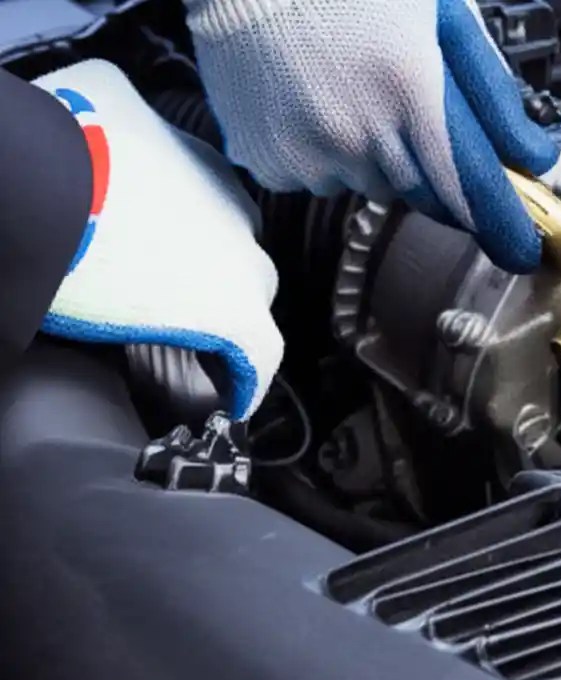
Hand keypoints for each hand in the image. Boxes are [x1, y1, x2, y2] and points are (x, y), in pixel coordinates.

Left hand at [33, 59, 282, 420]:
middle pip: (254, 287)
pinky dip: (175, 193)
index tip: (233, 399)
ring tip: (153, 249)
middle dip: (227, 304)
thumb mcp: (109, 329)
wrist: (45, 172)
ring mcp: (224, 190)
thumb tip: (131, 336)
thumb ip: (144, 338)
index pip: (262, 356)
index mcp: (233, 305)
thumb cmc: (72, 264)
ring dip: (207, 243)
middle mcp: (246, 248)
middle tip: (179, 317)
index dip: (248, 383)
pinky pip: (197, 179)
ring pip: (232, 227)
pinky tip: (134, 195)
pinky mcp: (193, 145)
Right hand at [183, 0, 560, 272]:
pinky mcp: (273, 166)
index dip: (502, 225)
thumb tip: (530, 156)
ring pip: (375, 187)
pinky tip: (318, 105)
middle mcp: (360, 131)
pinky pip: (324, 182)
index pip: (471, 186)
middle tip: (416, 118)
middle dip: (439, 174)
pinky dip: (332, 157)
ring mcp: (312, 154)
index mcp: (409, 87)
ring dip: (380, 159)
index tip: (522, 250)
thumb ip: (490, 92)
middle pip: (427, 195)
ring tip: (356, 95)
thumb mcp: (440, 19)